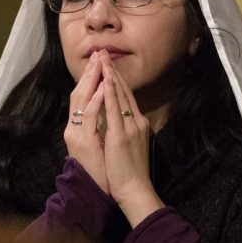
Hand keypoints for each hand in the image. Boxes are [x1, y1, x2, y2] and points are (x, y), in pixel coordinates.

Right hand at [64, 51, 107, 192]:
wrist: (111, 193)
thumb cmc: (110, 172)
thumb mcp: (105, 144)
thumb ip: (103, 127)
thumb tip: (110, 112)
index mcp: (82, 129)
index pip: (85, 97)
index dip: (91, 78)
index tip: (99, 61)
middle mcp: (76, 129)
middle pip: (80, 94)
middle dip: (89, 73)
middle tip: (98, 53)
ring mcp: (78, 134)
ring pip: (83, 102)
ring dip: (90, 81)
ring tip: (98, 63)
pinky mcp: (84, 141)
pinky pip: (90, 117)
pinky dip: (95, 101)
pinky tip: (100, 88)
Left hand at [98, 52, 164, 226]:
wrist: (136, 189)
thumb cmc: (132, 173)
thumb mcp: (131, 146)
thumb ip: (127, 132)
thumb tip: (120, 122)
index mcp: (138, 124)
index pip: (126, 97)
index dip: (117, 80)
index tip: (109, 65)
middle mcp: (137, 121)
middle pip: (124, 91)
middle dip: (113, 71)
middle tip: (104, 53)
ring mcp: (130, 127)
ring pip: (120, 95)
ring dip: (110, 75)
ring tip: (102, 58)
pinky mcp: (122, 134)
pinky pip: (115, 109)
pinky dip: (111, 93)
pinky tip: (106, 80)